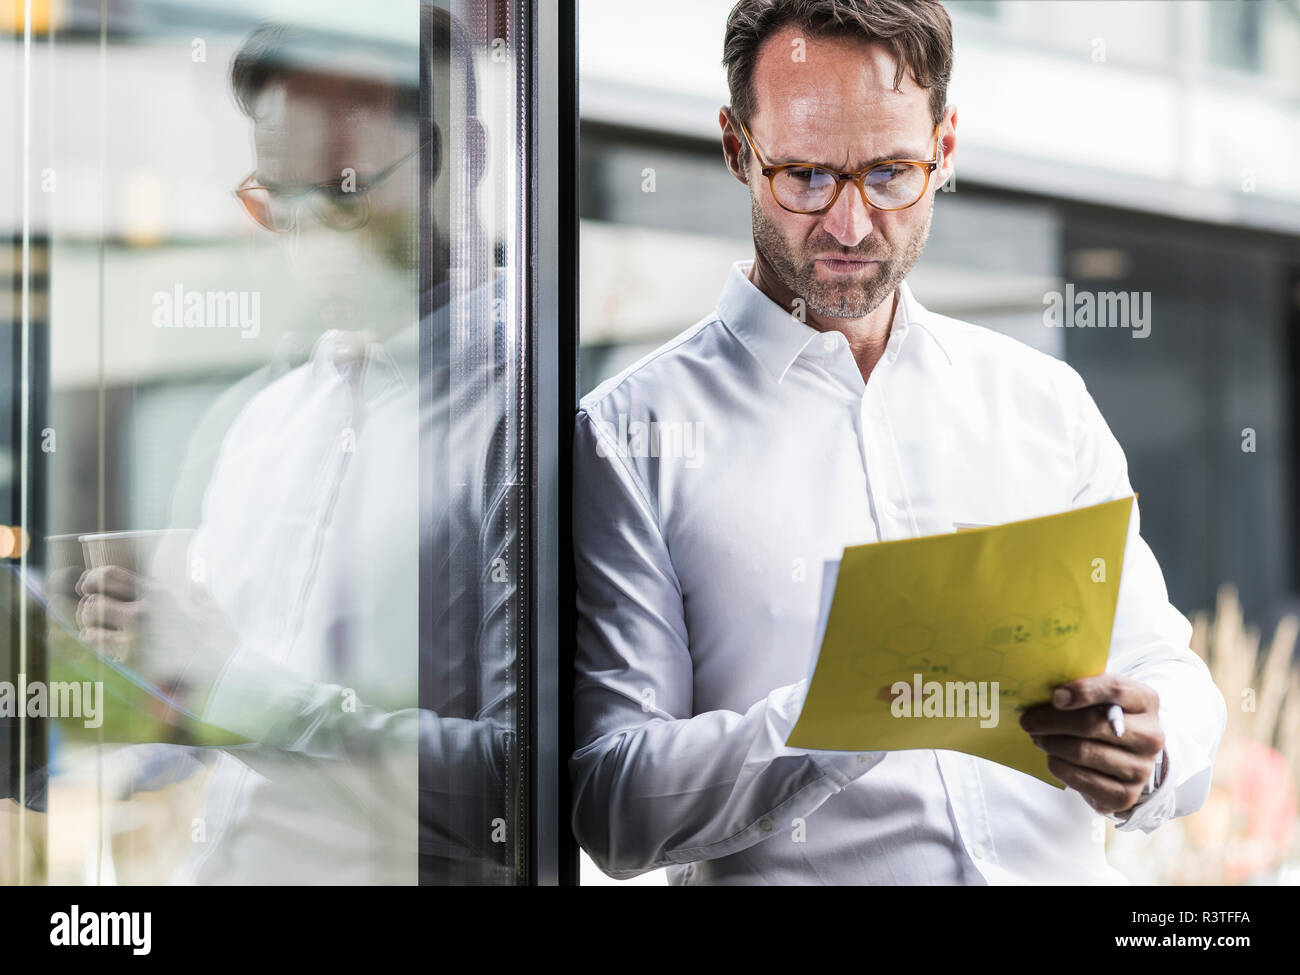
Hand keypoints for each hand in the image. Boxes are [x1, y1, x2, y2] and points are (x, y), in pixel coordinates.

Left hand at [76, 564, 236, 696]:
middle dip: (89, 607)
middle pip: (93, 602)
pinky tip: (108, 647)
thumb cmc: (219, 639)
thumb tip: (191, 584)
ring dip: (90, 628)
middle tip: (94, 613)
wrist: (225, 669)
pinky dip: (97, 646)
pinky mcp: (134, 661)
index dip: (92, 579)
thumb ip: (193, 591)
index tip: (90, 586)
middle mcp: (143, 612)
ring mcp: (137, 638)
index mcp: (159, 593)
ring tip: (98, 632)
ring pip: (90, 627)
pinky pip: (99, 649)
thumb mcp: (208, 605)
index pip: (109, 575)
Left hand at [1019, 674, 1163, 814]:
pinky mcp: (1125, 795)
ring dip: (1051, 743)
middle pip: (1092, 724)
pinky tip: (1051, 757)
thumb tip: (1048, 692)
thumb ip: (1083, 688)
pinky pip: (1081, 779)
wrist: (1127, 759)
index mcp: (1146, 701)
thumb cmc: (1106, 718)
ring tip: (1037, 737)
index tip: (1054, 696)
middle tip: (1028, 720)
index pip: (1115, 689)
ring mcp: (1141, 768)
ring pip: (1083, 752)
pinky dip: (1058, 766)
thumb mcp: (1102, 696)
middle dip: (1052, 721)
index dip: (1082, 691)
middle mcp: (1150, 736)